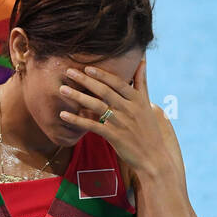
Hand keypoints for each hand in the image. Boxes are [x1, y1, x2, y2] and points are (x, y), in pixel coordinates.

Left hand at [58, 58, 182, 181]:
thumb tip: (142, 60)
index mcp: (137, 99)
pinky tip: (64, 114)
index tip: (87, 67)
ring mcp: (121, 122)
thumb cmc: (149, 129)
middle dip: (85, 80)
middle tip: (69, 71)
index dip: (102, 74)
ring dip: (78, 96)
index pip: (117, 82)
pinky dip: (77, 119)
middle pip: (104, 91)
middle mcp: (129, 109)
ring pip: (96, 106)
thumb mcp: (148, 103)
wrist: (154, 156)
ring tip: (62, 89)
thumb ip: (142, 82)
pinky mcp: (114, 136)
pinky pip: (92, 125)